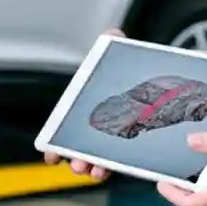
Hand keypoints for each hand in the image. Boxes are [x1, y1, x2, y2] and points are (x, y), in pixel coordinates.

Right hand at [41, 27, 124, 178]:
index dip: (56, 142)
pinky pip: (118, 161)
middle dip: (75, 158)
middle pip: (80, 146)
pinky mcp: (131, 146)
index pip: (67, 126)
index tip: (50, 155)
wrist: (156, 78)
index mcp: (88, 105)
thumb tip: (111, 34)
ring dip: (92, 166)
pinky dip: (111, 167)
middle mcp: (96, 125)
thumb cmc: (132, 68)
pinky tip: (109, 169)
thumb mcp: (120, 55)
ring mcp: (112, 137)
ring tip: (92, 170)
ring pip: (97, 157)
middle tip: (76, 164)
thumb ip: (113, 44)